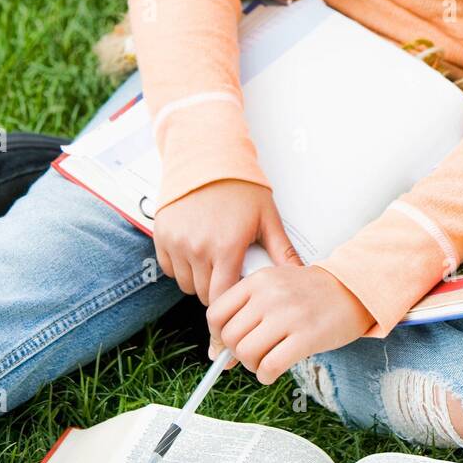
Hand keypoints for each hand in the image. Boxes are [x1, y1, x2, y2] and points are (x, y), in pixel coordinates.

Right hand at [152, 178, 302, 368]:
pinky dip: (181, 266)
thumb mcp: (266, 216)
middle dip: (218, 290)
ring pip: (186, 284)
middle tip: (229, 274)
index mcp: (226, 247)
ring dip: (199, 279)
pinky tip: (195, 250)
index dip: (232, 305)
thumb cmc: (240, 186)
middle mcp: (198, 248)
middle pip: (205, 295)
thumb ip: (281, 250)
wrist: (207, 158)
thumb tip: (300, 275)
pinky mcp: (162, 236)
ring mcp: (177, 242)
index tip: (239, 304)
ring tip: (213, 260)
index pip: (224, 298)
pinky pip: (170, 268)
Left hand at [206, 263, 375, 382]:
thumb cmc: (310, 292)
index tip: (225, 345)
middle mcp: (269, 295)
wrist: (352, 288)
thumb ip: (246, 312)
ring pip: (246, 353)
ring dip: (251, 366)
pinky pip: (270, 366)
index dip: (216, 335)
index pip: (216, 313)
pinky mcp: (306, 337)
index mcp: (258, 280)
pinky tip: (274, 371)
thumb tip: (216, 353)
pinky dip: (266, 375)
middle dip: (236, 354)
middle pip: (229, 337)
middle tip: (252, 355)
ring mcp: (288, 316)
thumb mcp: (275, 288)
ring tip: (264, 362)